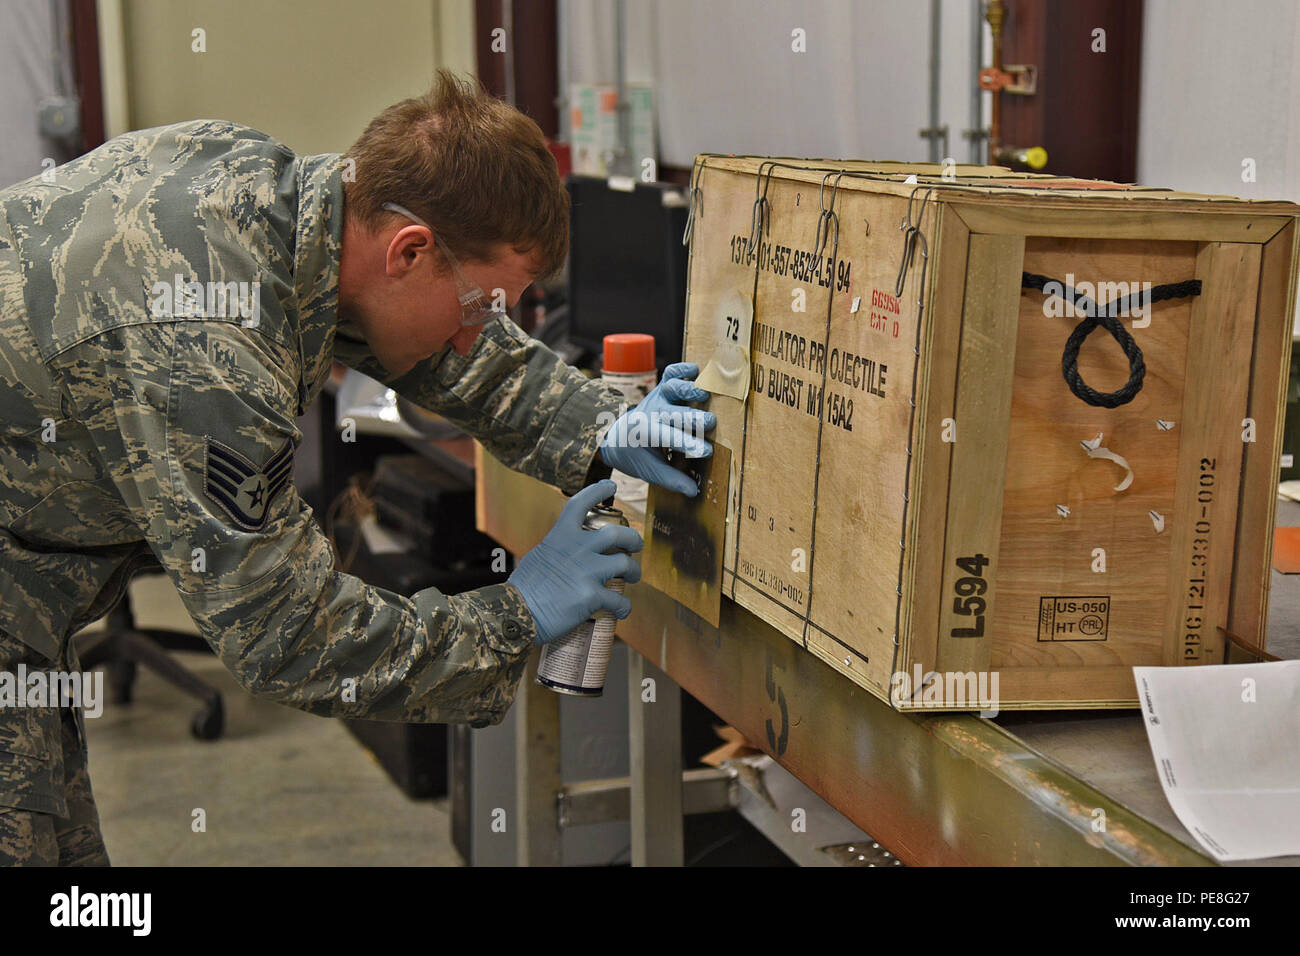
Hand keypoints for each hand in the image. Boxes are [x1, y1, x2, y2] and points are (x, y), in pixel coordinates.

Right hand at [508, 480, 643, 644]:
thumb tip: (569, 554)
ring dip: (634, 572)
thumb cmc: (523, 589)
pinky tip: (621, 610)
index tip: (610, 486)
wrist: (515, 613)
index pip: (581, 504)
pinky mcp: (592, 596)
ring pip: (626, 564)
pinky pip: (620, 600)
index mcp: (561, 536)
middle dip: (633, 538)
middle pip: (618, 533)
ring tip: (633, 577)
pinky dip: (624, 607)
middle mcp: (577, 549)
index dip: (597, 491)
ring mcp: (587, 572)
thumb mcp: (539, 556)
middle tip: (636, 545)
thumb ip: (559, 550)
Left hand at [599, 363, 716, 495]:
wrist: (616, 434)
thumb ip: (671, 480)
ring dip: (687, 390)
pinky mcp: (661, 388)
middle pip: (672, 412)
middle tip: (711, 423)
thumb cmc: (636, 454)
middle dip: (691, 417)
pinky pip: (670, 373)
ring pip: (670, 388)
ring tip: (704, 393)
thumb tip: (694, 491)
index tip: (705, 451)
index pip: (667, 438)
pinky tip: (696, 370)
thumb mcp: (649, 471)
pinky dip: (682, 369)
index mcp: (645, 434)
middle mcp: (651, 413)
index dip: (687, 444)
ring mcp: (656, 398)